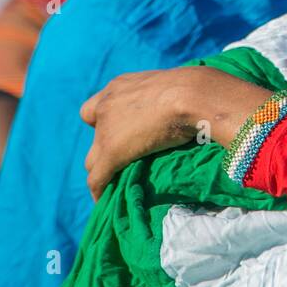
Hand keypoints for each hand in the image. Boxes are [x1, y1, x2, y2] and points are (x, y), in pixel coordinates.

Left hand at [80, 66, 211, 199]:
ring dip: (102, 169)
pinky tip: (105, 200)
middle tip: (127, 154)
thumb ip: (164, 96)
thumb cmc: (194, 89)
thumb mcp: (172, 87)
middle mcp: (107, 104)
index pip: (98, 106)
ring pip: (92, 159)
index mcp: (120, 86)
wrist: (191, 95)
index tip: (122, 130)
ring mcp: (106, 129)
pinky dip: (100, 190)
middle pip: (94, 132)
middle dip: (104, 144)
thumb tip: (182, 106)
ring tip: (114, 182)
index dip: (106, 120)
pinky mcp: (111, 152)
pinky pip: (97, 178)